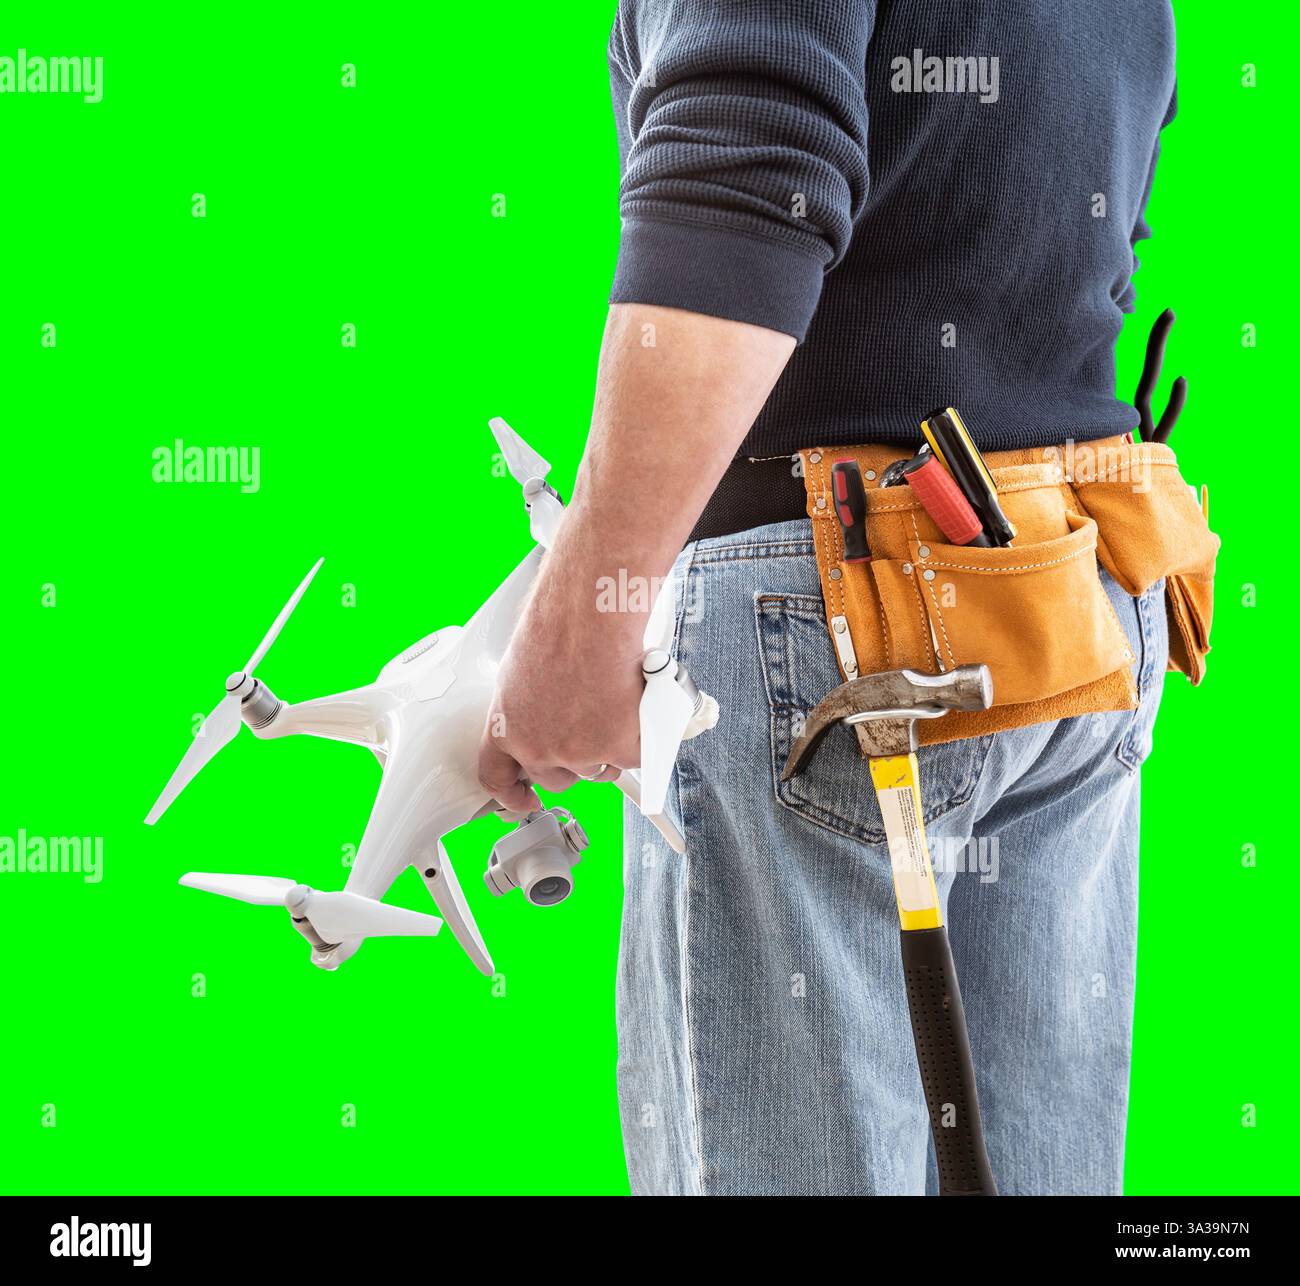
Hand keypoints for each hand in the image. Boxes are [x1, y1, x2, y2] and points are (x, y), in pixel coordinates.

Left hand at [477, 557, 647, 812]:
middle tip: (589, 734)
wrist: (591, 616)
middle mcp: (538, 748)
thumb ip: (530, 705)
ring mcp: (578, 754)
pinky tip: (636, 704)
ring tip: (614, 706)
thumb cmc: (559, 626)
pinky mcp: (618, 749)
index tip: (525, 800)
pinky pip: (635, 755)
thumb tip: (547, 712)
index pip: (496, 778)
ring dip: (609, 748)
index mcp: (506, 727)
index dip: (511, 796)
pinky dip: (642, 734)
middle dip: (573, 763)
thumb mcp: (522, 671)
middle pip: (556, 778)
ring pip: (598, 770)